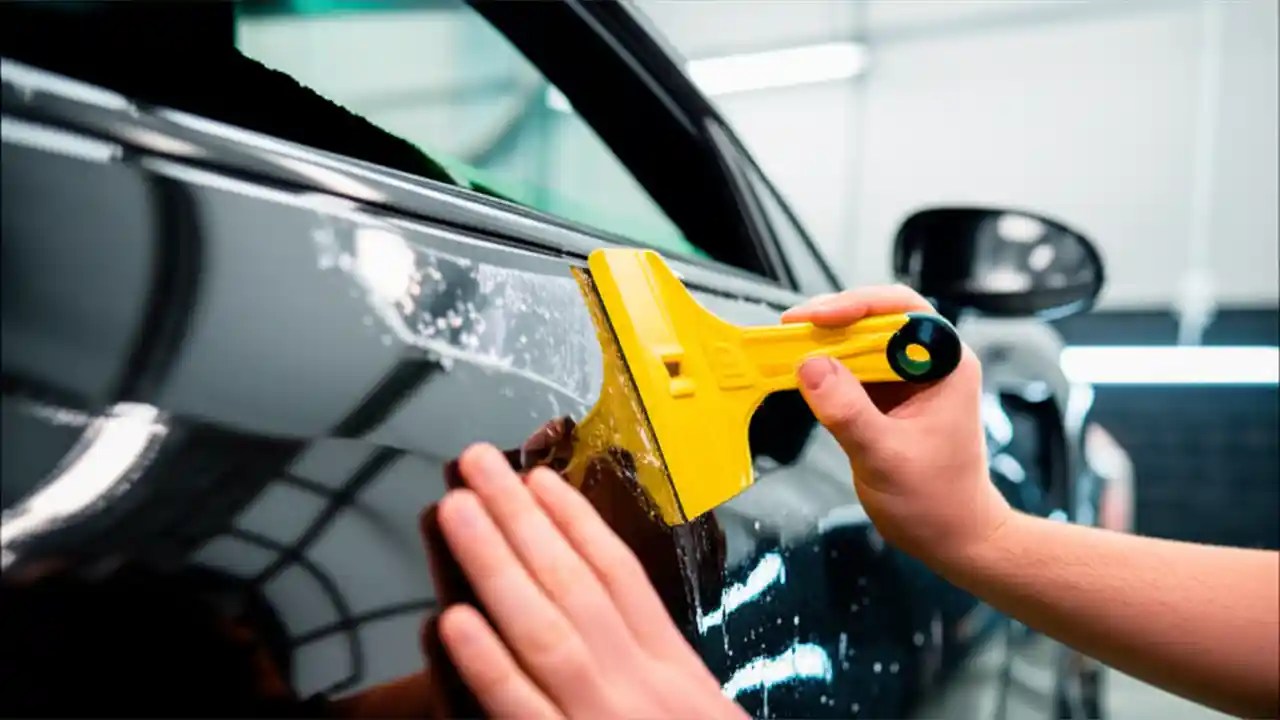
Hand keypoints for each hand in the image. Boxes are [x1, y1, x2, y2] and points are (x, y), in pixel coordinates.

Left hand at [429, 444, 744, 718]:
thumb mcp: (698, 712)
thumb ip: (656, 668)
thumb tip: (609, 613)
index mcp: (674, 672)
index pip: (620, 577)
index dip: (575, 522)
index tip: (540, 478)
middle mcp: (642, 687)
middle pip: (574, 585)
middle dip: (520, 519)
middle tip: (476, 463)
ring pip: (545, 630)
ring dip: (497, 564)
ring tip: (457, 506)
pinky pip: (525, 714)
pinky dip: (489, 667)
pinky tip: (453, 621)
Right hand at [782, 286, 1011, 564]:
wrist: (952, 537)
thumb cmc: (935, 501)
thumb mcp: (885, 456)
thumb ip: (847, 411)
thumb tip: (809, 366)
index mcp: (946, 364)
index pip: (903, 310)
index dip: (859, 304)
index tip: (817, 318)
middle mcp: (929, 363)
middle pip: (878, 318)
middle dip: (833, 319)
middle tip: (790, 328)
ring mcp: (907, 380)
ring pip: (862, 342)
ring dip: (825, 342)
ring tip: (787, 346)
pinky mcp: (887, 399)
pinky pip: (853, 370)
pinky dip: (826, 368)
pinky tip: (799, 372)